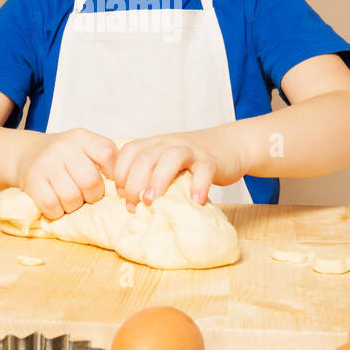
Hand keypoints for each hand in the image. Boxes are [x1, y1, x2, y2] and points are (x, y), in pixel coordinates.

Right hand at [13, 128, 119, 220]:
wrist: (28, 153)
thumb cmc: (65, 156)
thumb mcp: (85, 148)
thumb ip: (105, 160)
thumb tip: (125, 187)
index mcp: (82, 138)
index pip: (106, 153)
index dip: (114, 173)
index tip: (108, 182)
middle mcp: (63, 147)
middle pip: (90, 181)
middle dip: (93, 196)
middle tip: (87, 195)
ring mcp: (46, 163)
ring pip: (71, 197)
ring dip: (74, 206)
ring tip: (71, 200)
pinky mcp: (32, 180)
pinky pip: (51, 205)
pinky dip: (57, 212)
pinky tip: (57, 204)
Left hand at [112, 132, 245, 210]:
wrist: (228, 144)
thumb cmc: (190, 160)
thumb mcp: (164, 160)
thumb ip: (147, 175)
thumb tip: (129, 204)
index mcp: (154, 144)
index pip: (129, 152)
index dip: (120, 174)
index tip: (122, 195)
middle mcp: (169, 144)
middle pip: (145, 157)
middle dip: (134, 183)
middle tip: (135, 205)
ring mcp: (191, 151)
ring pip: (172, 158)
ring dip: (158, 180)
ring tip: (152, 201)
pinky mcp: (211, 161)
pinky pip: (204, 170)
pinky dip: (198, 185)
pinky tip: (195, 200)